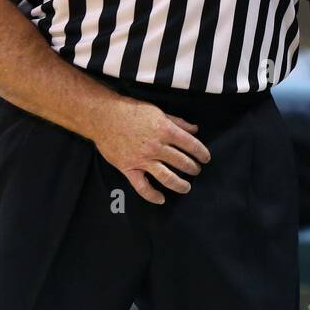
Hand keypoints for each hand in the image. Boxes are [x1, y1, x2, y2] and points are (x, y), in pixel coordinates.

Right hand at [87, 98, 210, 204]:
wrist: (104, 116)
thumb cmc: (131, 110)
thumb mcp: (157, 111)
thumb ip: (177, 122)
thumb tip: (195, 129)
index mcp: (165, 130)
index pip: (191, 144)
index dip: (202, 153)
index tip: (206, 158)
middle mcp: (156, 146)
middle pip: (182, 162)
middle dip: (193, 168)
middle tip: (196, 170)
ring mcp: (142, 159)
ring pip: (167, 177)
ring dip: (180, 184)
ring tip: (186, 187)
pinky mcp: (129, 168)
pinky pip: (142, 187)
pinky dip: (152, 195)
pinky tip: (161, 199)